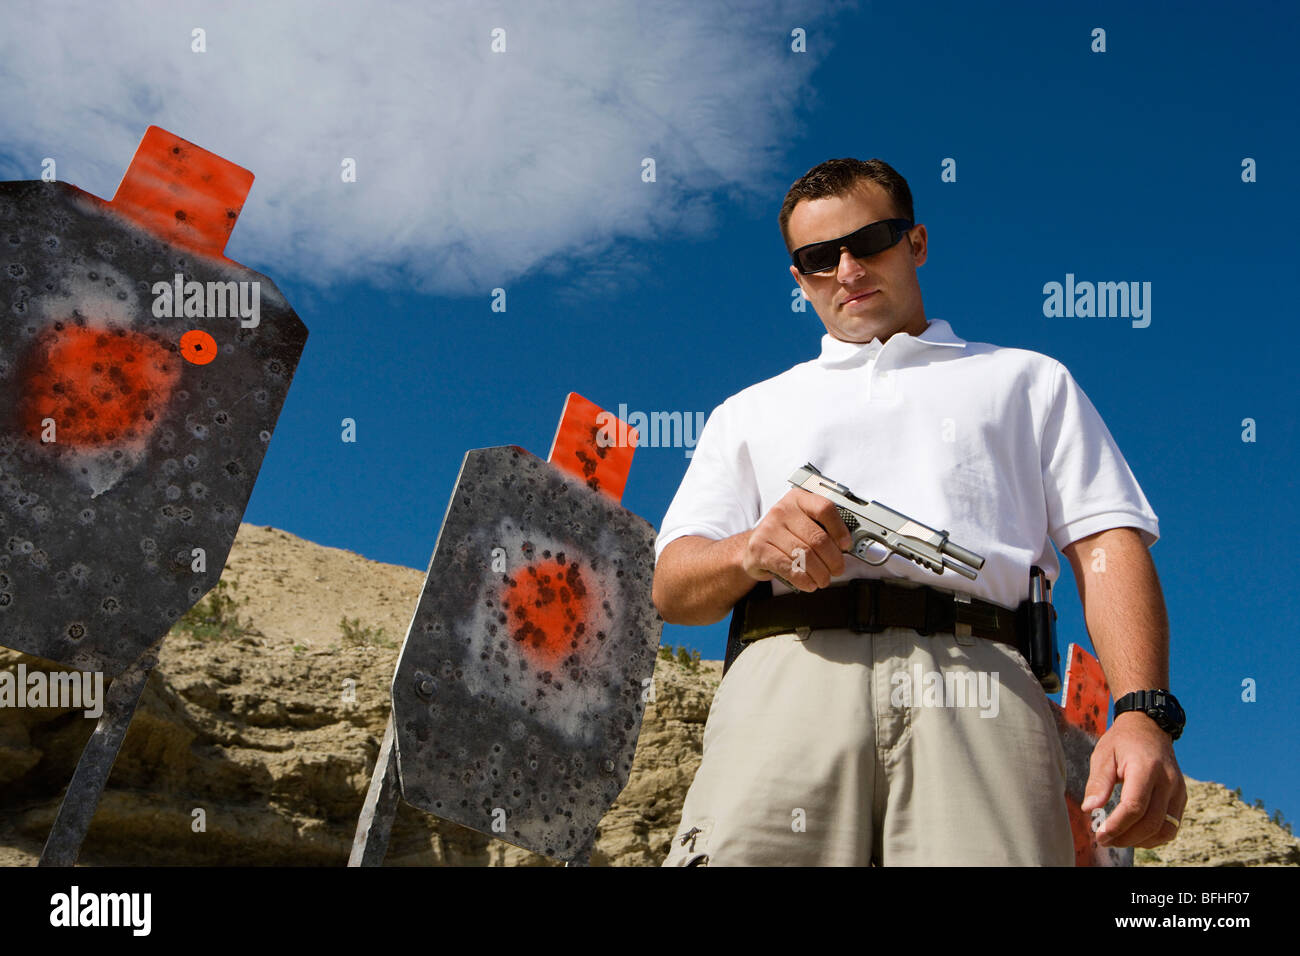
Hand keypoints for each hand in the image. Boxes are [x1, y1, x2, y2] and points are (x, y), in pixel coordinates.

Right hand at [742, 487, 853, 591]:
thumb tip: (846, 546)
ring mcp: (768, 529)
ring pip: (805, 555)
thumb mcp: (805, 525)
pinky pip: (789, 567)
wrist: (756, 548)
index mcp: (798, 499)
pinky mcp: (759, 549)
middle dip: (833, 560)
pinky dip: (804, 580)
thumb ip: (824, 530)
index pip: (825, 508)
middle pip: (817, 538)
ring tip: (823, 579)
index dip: (840, 529)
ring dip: (820, 573)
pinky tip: (809, 583)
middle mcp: (782, 510)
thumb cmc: (786, 537)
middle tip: (837, 570)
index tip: (846, 545)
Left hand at [1080, 711, 1186, 848]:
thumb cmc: (1122, 741)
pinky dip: (1154, 837)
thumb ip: (1098, 782)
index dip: (1117, 825)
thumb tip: (1089, 809)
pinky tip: (1135, 835)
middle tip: (1104, 840)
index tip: (1100, 834)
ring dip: (1140, 841)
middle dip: (1126, 837)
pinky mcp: (1181, 797)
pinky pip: (1172, 826)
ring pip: (1165, 830)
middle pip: (1150, 822)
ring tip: (1118, 839)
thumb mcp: (1103, 754)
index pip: (1135, 806)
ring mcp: (1178, 790)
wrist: (1149, 728)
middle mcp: (1168, 781)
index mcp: (1146, 768)